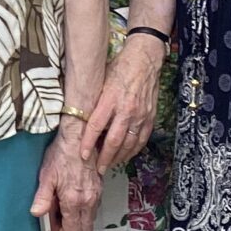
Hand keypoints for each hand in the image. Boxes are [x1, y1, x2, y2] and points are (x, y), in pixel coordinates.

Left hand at [32, 130, 103, 230]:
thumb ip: (42, 198)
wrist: (79, 138)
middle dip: (71, 230)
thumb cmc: (61, 155)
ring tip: (63, 209)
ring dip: (78, 220)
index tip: (52, 229)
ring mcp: (96, 195)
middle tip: (58, 222)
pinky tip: (73, 200)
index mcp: (74, 201)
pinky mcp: (100, 188)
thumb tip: (36, 213)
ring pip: (90, 219)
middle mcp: (88, 201)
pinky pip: (94, 208)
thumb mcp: (46, 176)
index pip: (71, 230)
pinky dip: (84, 210)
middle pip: (84, 229)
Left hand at [83, 35, 165, 169]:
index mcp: (110, 99)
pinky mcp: (150, 117)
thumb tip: (80, 116)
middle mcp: (126, 110)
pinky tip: (125, 156)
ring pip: (129, 144)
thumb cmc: (119, 68)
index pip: (96, 126)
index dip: (88, 142)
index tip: (82, 155)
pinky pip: (141, 139)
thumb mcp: (101, 81)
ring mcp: (140, 115)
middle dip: (104, 158)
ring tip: (109, 165)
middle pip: (114, 140)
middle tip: (97, 169)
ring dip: (118, 157)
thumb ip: (94, 101)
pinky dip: (133, 150)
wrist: (144, 60)